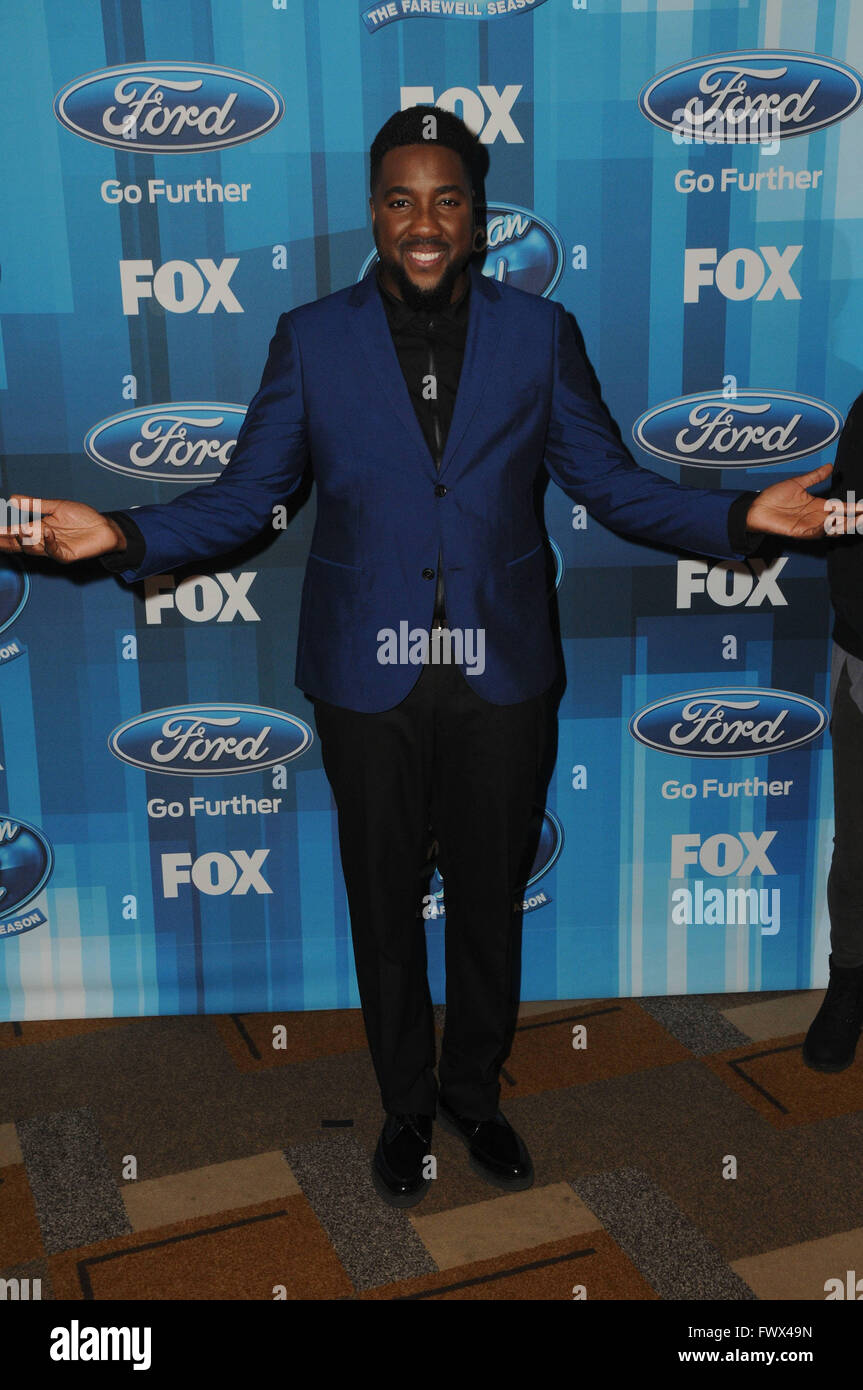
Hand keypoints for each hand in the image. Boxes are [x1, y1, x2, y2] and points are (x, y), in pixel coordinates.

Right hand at [0, 496, 125, 563]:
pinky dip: (49, 542)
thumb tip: (12, 498)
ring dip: (27, 539)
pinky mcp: (66, 555)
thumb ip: (34, 504)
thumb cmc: (83, 517)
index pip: (15, 533)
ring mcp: (54, 549)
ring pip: (34, 548)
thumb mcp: (56, 507)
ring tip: (22, 528)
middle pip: (19, 544)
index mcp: (38, 529)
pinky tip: (46, 532)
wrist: (105, 526)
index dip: (3, 532)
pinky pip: (54, 551)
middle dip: (7, 540)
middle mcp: (43, 541)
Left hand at [746, 464, 862, 539]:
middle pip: (840, 521)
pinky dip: (824, 529)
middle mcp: (816, 517)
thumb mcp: (798, 483)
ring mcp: (809, 525)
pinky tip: (831, 523)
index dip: (853, 508)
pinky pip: (815, 532)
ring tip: (853, 520)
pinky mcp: (799, 532)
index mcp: (818, 506)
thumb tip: (830, 466)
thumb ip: (815, 477)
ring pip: (831, 529)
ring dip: (843, 525)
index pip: (841, 508)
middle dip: (854, 520)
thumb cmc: (774, 496)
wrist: (757, 506)